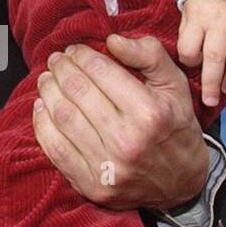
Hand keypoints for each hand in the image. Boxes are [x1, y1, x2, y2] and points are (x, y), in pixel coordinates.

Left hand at [32, 34, 208, 210]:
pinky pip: (54, 148)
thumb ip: (149, 55)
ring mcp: (108, 167)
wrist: (183, 185)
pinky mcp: (92, 186)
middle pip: (76, 91)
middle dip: (61, 69)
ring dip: (47, 91)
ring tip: (47, 79)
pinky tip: (42, 107)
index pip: (100, 71)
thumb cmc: (175, 127)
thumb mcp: (175, 86)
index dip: (81, 55)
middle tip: (56, 60)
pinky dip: (42, 123)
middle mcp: (128, 141)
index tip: (74, 50)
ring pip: (62, 116)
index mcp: (150, 114)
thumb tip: (112, 40)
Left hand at [178, 0, 225, 107]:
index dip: (189, 59)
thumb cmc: (202, 5)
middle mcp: (219, 24)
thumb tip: (188, 63)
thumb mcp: (186, 14)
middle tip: (210, 100)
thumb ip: (188, 35)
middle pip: (215, 57)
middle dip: (212, 82)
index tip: (190, 62)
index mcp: (197, 20)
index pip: (189, 46)